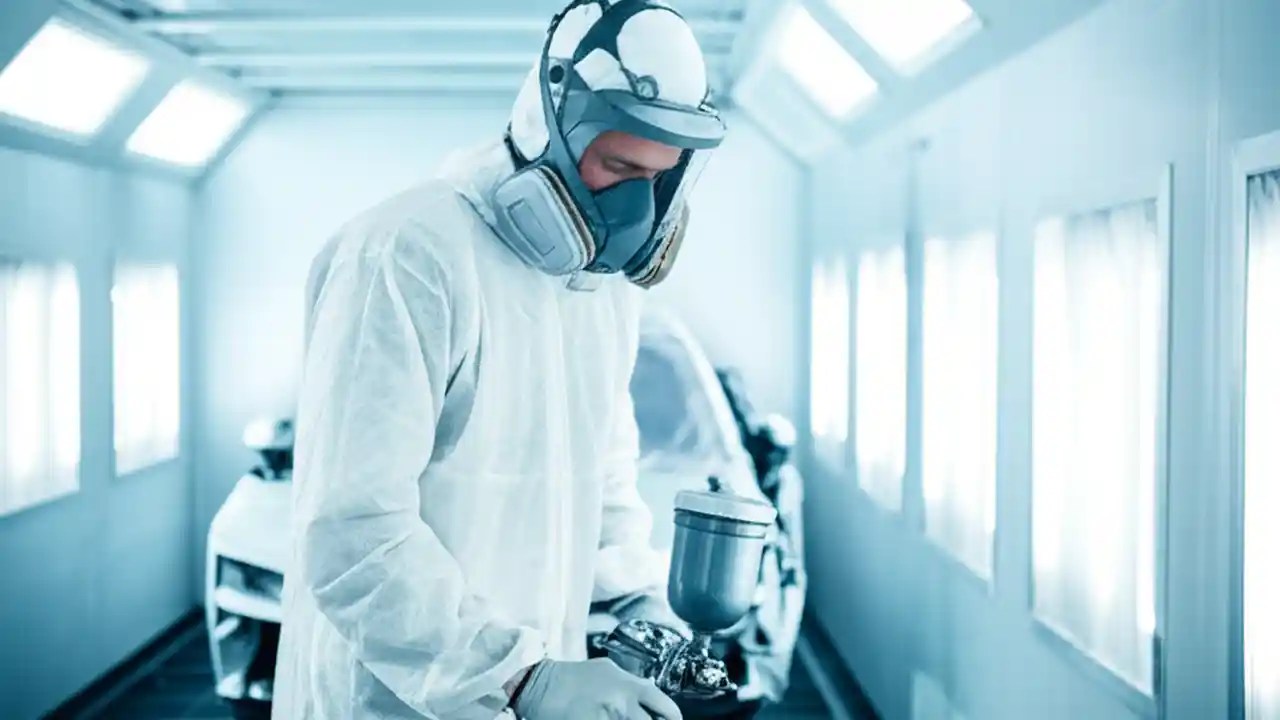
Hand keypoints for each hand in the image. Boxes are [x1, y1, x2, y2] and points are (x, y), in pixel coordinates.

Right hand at [512, 658, 682, 719]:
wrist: (536, 684)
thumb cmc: (572, 679)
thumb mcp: (607, 672)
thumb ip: (631, 687)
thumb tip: (649, 703)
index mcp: (629, 684)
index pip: (666, 709)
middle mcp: (622, 699)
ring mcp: (606, 714)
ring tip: (612, 718)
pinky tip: (598, 719)